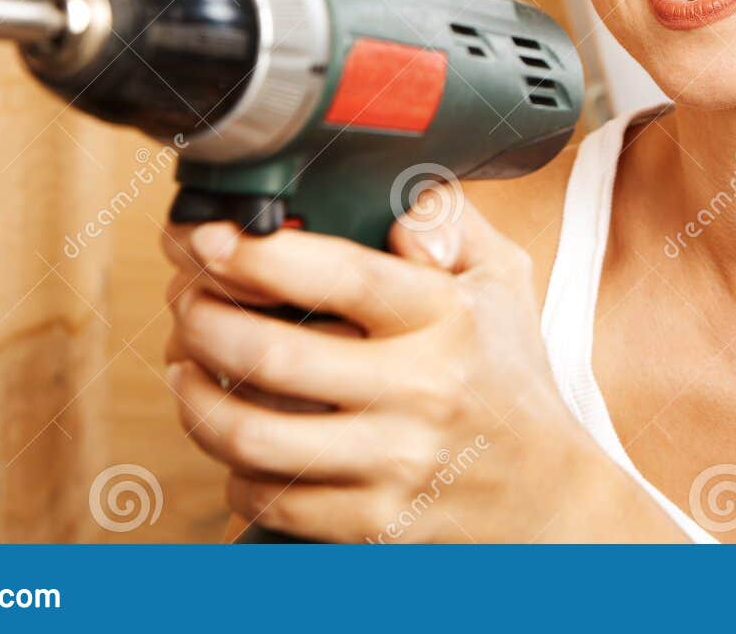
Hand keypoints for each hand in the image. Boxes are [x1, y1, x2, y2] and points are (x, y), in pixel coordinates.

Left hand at [160, 192, 683, 541]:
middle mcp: (421, 390)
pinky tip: (233, 437)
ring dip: (196, 397)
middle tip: (185, 299)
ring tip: (185, 368)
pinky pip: (270, 497)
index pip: (342, 276)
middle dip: (203, 320)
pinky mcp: (372, 524)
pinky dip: (232, 468)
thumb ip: (449, 220)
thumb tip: (391, 210)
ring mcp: (394, 463)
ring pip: (253, 435)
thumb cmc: (511, 379)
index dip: (258, 254)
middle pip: (274, 355)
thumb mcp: (501, 279)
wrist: (550, 497)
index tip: (208, 239)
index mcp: (447, 318)